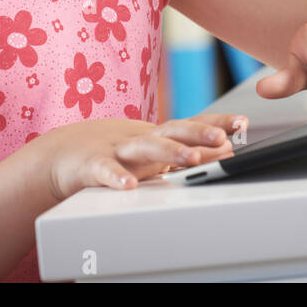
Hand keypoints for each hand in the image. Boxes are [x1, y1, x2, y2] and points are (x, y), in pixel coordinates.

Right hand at [37, 112, 248, 201]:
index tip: (243, 123)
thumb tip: (229, 148)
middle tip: (223, 138)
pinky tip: (130, 185)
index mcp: (157, 135)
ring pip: (145, 147)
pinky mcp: (92, 165)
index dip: (217, 122)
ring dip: (170, 151)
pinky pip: (105, 171)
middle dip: (200, 133)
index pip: (192, 124)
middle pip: (173, 130)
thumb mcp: (154, 152)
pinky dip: (117, 177)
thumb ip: (188, 149)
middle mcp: (141, 138)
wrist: (63, 154)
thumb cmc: (115, 154)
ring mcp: (117, 150)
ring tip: (193, 159)